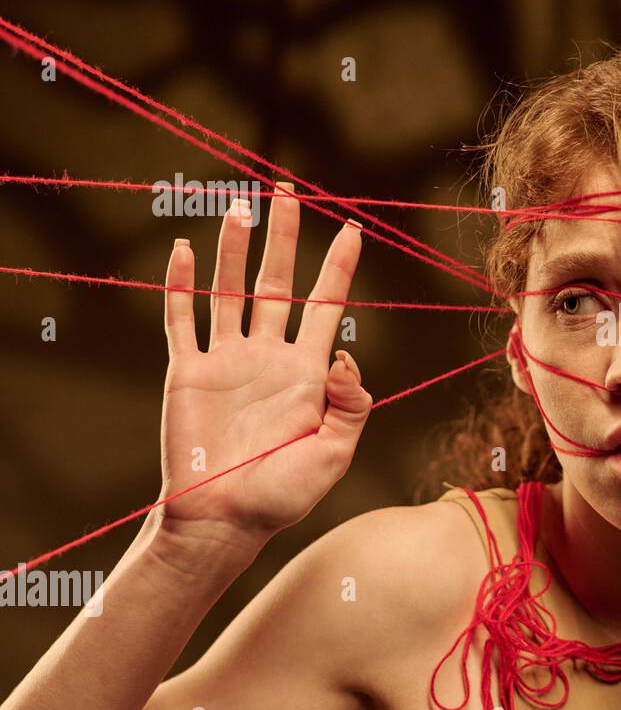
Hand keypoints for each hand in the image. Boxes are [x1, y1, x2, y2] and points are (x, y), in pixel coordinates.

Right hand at [155, 185, 371, 553]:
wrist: (224, 519)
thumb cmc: (284, 494)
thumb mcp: (336, 452)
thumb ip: (352, 404)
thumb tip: (344, 357)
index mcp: (308, 373)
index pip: (326, 306)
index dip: (339, 268)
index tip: (352, 229)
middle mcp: (268, 357)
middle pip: (277, 283)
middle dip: (283, 238)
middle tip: (286, 190)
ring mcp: (227, 360)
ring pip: (228, 290)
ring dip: (232, 248)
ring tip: (239, 204)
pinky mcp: (188, 371)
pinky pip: (181, 318)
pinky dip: (180, 283)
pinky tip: (184, 248)